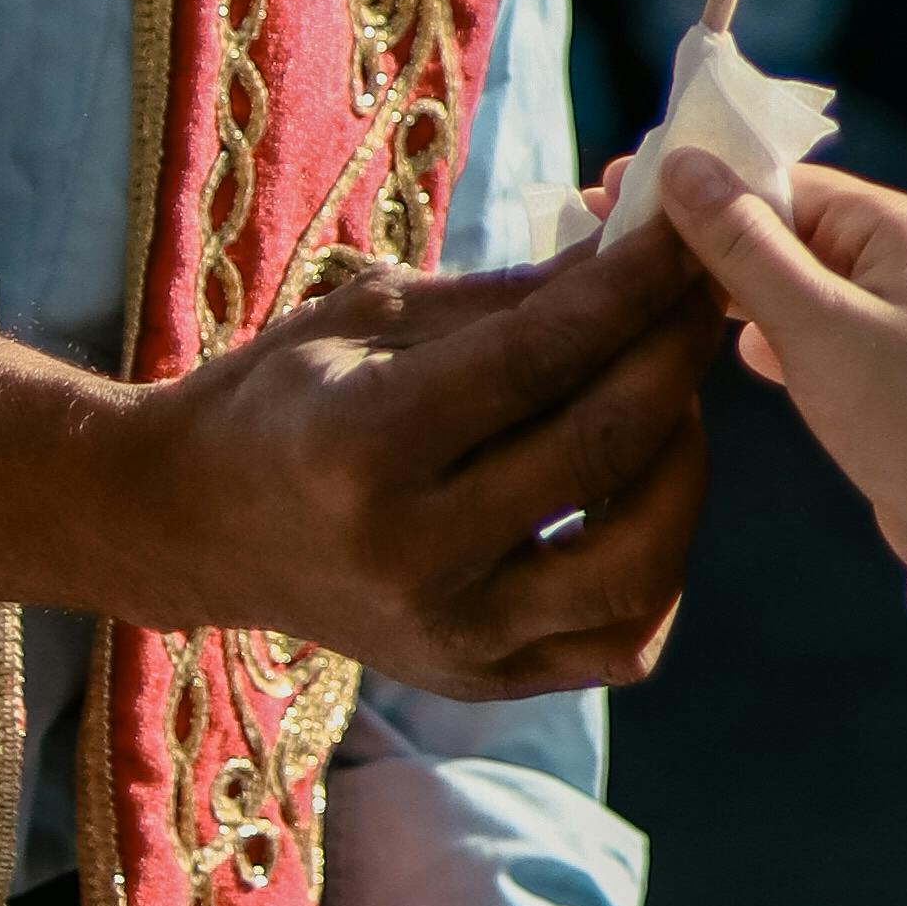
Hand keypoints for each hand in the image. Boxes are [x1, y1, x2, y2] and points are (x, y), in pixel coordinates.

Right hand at [0, 235, 726, 688]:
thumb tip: (635, 252)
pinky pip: (615, 642)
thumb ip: (507, 298)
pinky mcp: (478, 681)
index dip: (633, 283)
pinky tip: (650, 498)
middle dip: (675, 355)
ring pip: (635, 562)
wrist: (193, 527)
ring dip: (686, 467)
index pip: (542, 355)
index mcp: (364, 447)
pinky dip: (659, 568)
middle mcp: (411, 555)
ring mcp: (450, 636)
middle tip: (712, 293)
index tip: (688, 224)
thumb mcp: (369, 319)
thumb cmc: (281, 397)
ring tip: (678, 399)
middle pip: (601, 449)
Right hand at [658, 152, 906, 553]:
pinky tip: (735, 350)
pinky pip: (813, 327)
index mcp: (894, 226)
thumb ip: (743, 244)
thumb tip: (681, 165)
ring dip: (735, 287)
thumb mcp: (813, 322)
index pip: (780, 182)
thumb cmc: (903, 410)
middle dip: (708, 235)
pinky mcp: (884, 363)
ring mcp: (893, 311)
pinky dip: (772, 333)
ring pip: (794, 280)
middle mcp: (898, 256)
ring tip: (657, 292)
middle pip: (784, 226)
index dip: (698, 185)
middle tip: (615, 238)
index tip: (618, 188)